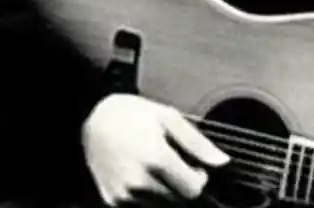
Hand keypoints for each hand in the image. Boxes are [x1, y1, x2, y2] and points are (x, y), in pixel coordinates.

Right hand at [82, 94, 230, 205]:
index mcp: (157, 159)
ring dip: (165, 191)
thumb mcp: (168, 117)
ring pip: (161, 205)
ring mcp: (125, 194)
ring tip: (154, 167)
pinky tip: (141, 174)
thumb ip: (198, 143)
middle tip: (172, 163)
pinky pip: (141, 206)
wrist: (91, 119)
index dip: (199, 178)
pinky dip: (147, 196)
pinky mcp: (113, 201)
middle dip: (182, 183)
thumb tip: (222, 161)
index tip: (194, 166)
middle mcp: (140, 181)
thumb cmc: (130, 114)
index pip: (194, 190)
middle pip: (179, 199)